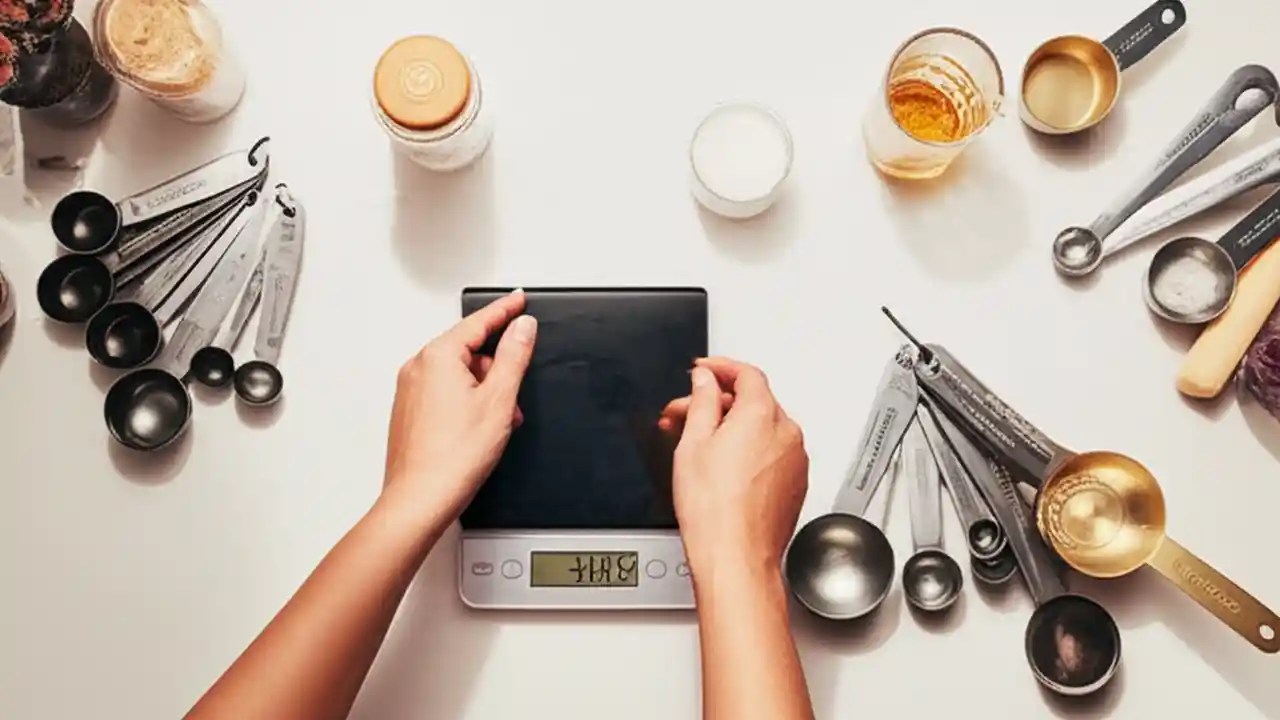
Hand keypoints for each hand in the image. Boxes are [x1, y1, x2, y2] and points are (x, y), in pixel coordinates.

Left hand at [382, 291, 537, 522]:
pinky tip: (479, 429)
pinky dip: (467, 403)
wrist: (420, 498)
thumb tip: (522, 327)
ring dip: (484, 390)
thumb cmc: (452, 457)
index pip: (478, 322)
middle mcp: (418, 368)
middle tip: (514, 396)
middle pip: (468, 350)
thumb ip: (513, 356)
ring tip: (498, 422)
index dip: (504, 310)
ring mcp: (410, 391)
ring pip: (458, 375)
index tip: (518, 300)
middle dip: (497, 369)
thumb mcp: (498, 399)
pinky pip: (444, 393)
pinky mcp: (409, 411)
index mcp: (438, 357)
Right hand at [661, 358, 807, 575]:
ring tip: (699, 444)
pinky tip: (723, 467)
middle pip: (754, 401)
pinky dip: (750, 450)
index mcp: (762, 415)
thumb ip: (702, 401)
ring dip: (733, 427)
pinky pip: (772, 453)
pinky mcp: (795, 483)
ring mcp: (795, 460)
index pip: (746, 374)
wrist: (736, 556)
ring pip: (763, 428)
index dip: (720, 368)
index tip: (703, 371)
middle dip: (718, 403)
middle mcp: (787, 433)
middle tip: (686, 413)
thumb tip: (705, 380)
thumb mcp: (693, 443)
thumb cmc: (714, 509)